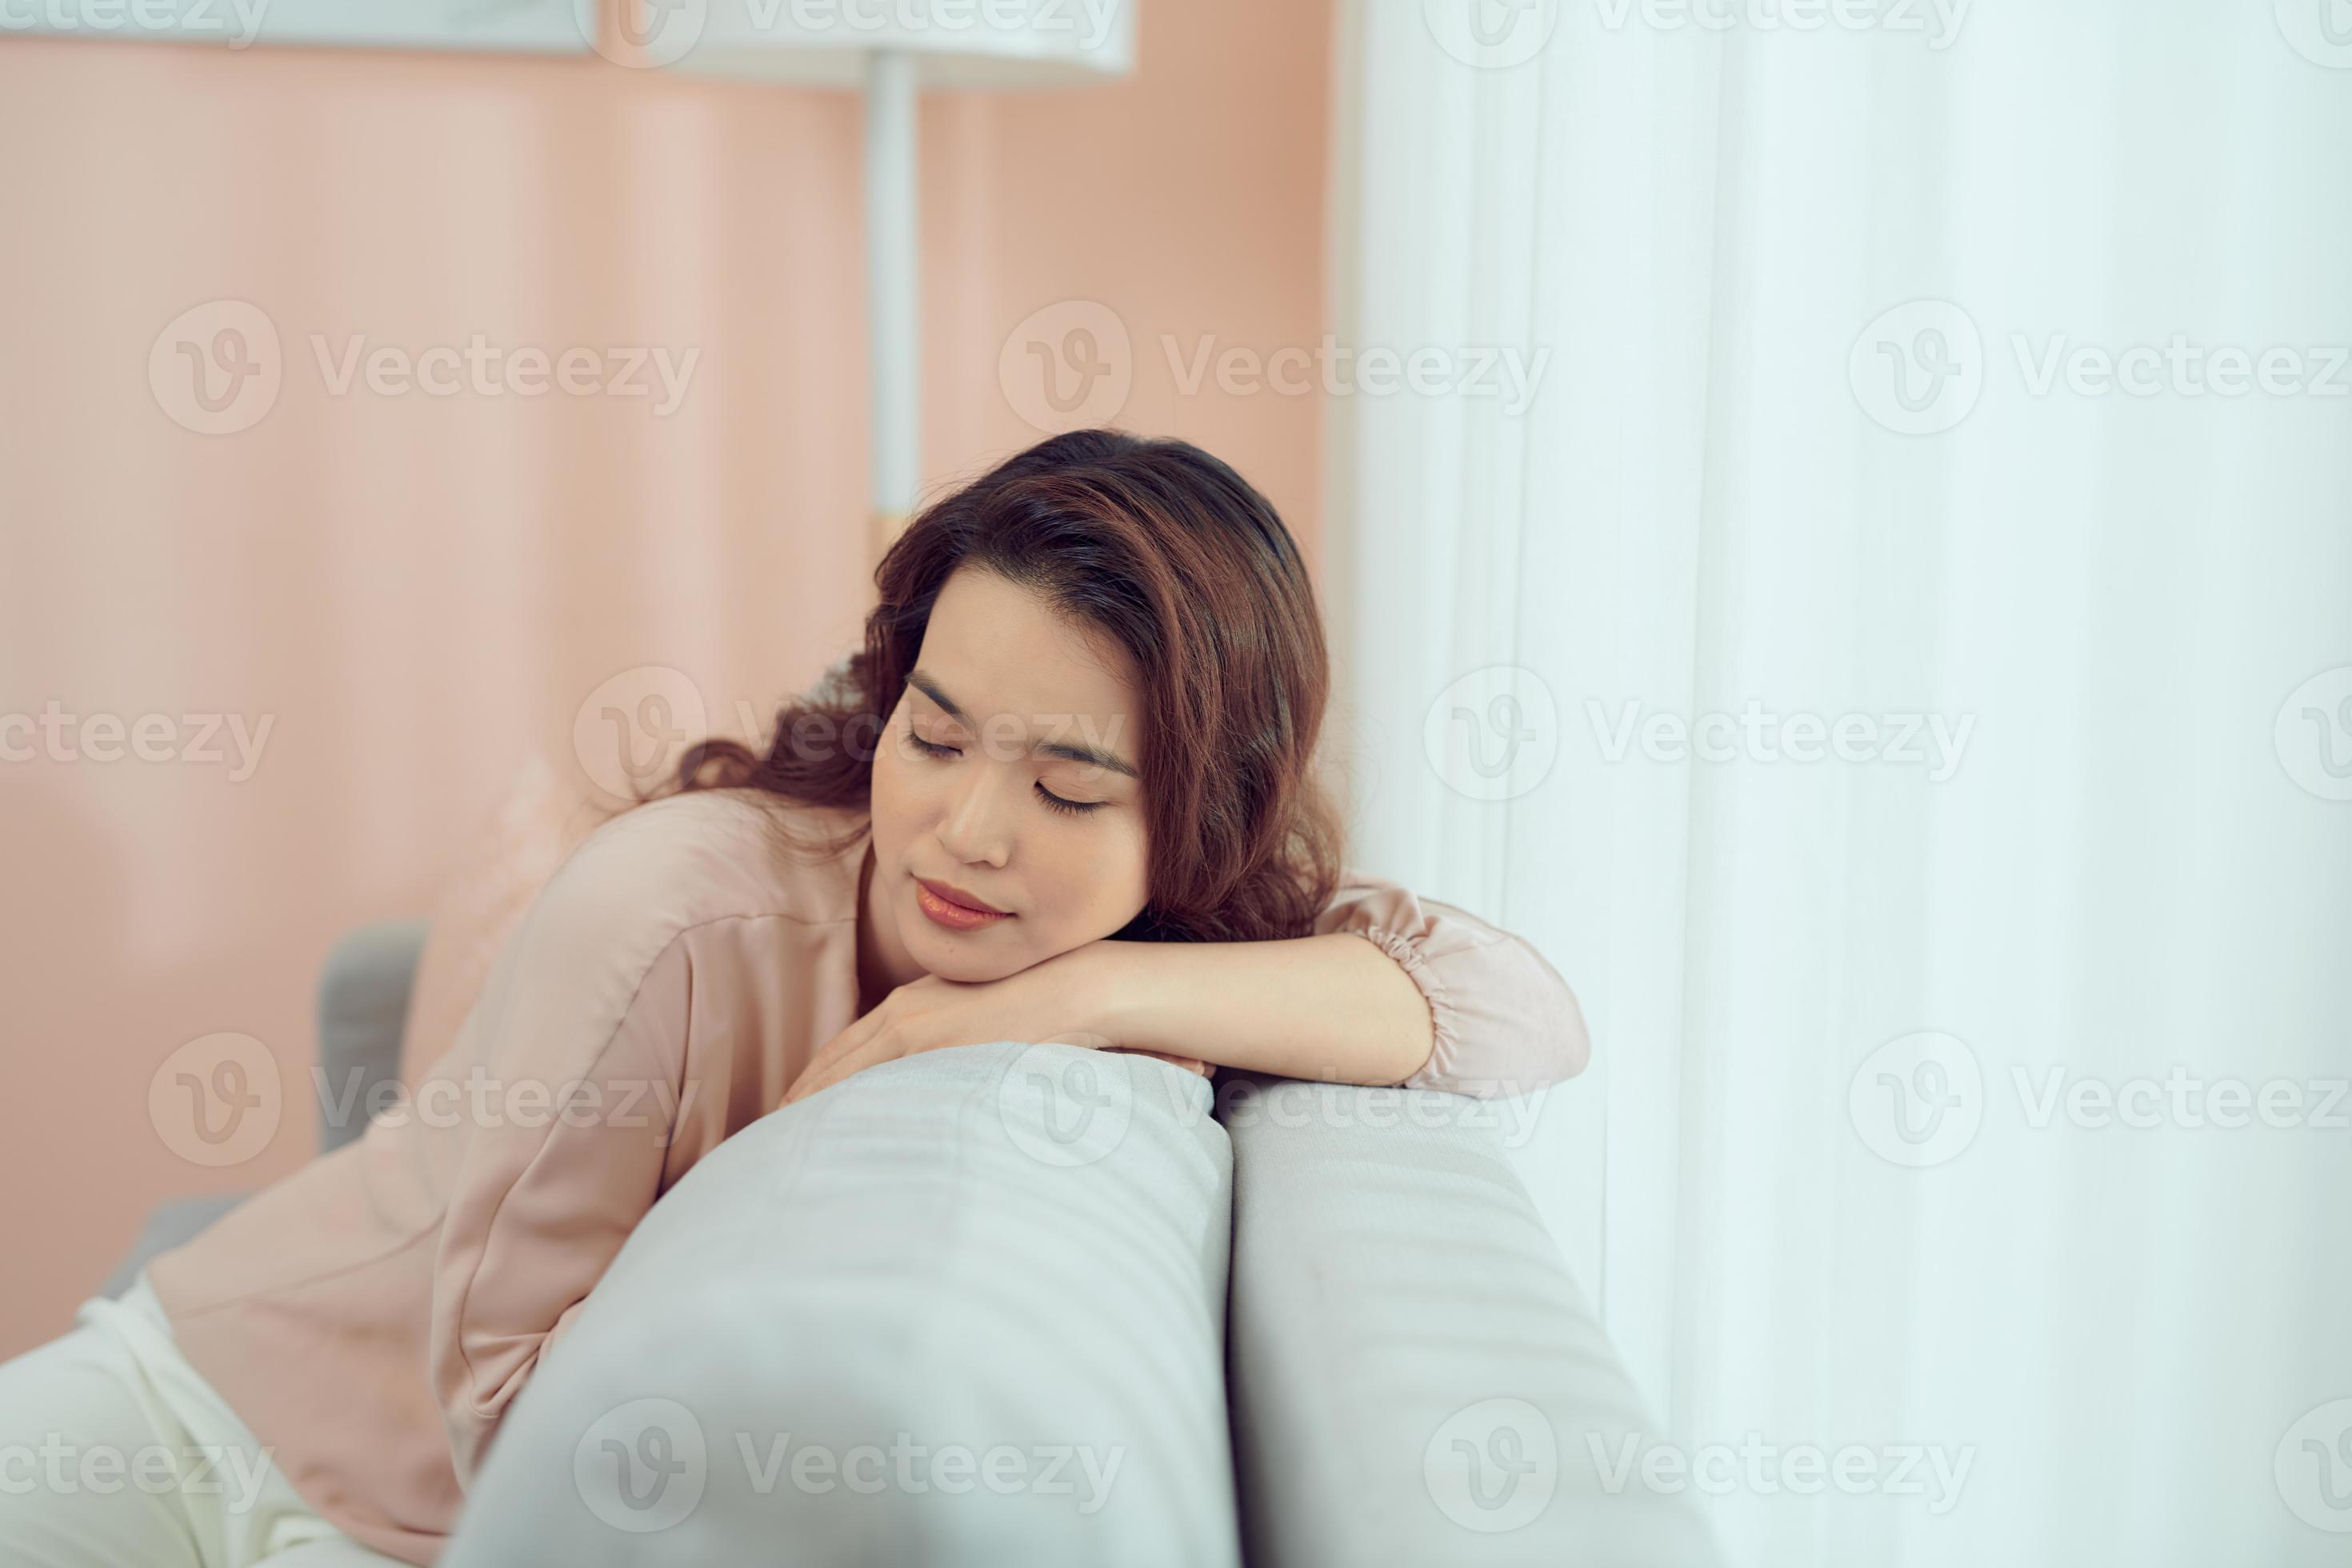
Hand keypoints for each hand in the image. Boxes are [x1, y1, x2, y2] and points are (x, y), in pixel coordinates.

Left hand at [782, 946, 1208, 1106]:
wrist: (1076, 988)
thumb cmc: (1041, 1010)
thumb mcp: (981, 1021)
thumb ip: (948, 1044)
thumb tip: (933, 1082)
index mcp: (911, 1004)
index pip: (848, 1049)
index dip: (815, 1080)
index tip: (791, 1109)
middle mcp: (903, 1012)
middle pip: (834, 1062)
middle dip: (800, 1097)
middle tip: (769, 1134)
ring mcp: (915, 1027)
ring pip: (845, 1074)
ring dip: (812, 1107)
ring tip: (783, 1141)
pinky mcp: (932, 1044)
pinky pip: (876, 1081)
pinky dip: (845, 1106)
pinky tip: (828, 1133)